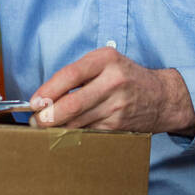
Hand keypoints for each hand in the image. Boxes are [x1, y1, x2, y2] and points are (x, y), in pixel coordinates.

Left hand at [27, 47, 194, 134]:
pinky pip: (88, 133)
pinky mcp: (118, 125)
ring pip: (77, 123)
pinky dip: (73, 135)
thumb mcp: (105, 63)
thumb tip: (43, 97)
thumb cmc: (125, 77)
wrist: (161, 97)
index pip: (70, 75)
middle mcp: (114, 81)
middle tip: (35, 122)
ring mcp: (117, 105)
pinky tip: (67, 133)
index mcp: (106, 60)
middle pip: (72, 104)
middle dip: (47, 117)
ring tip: (45, 128)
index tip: (33, 103)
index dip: (47, 92)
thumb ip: (77, 74)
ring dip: (56, 129)